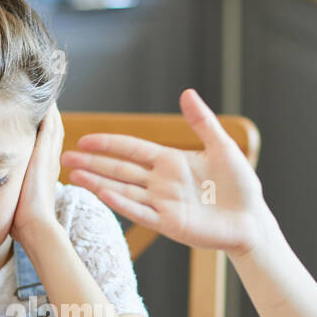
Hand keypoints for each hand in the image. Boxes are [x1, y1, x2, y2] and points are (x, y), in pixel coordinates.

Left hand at [10, 102, 64, 249]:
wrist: (35, 227)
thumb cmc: (21, 220)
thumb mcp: (12, 197)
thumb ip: (3, 186)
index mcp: (43, 168)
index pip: (43, 140)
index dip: (39, 124)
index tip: (30, 109)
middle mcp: (49, 158)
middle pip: (50, 126)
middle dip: (43, 109)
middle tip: (36, 88)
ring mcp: (49, 154)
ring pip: (51, 121)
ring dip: (46, 104)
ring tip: (37, 83)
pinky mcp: (45, 152)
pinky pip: (50, 122)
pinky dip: (48, 107)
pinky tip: (42, 92)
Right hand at [60, 89, 268, 254]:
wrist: (251, 219)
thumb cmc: (240, 185)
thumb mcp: (222, 147)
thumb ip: (202, 122)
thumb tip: (187, 93)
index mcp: (170, 162)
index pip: (131, 150)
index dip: (108, 144)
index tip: (85, 139)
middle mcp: (160, 183)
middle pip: (119, 170)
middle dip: (92, 164)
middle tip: (64, 158)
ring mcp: (162, 204)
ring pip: (123, 191)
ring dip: (98, 183)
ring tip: (73, 176)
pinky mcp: (168, 224)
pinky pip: (140, 212)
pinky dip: (122, 203)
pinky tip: (103, 194)